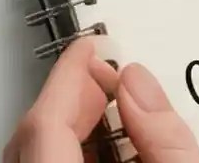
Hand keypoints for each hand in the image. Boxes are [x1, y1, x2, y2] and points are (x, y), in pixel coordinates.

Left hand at [5, 40, 198, 162]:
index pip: (43, 122)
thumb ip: (165, 138)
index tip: (87, 47)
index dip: (67, 75)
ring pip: (35, 152)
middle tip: (107, 75)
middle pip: (33, 134)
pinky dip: (70, 147)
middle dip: (73, 96)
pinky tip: (107, 144)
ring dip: (73, 123)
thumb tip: (140, 84)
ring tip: (113, 107)